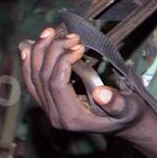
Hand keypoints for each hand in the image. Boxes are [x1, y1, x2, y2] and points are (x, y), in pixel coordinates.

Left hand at [19, 27, 145, 135]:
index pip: (57, 85)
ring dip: (39, 52)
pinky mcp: (48, 102)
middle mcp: (56, 116)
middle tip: (72, 36)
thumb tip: (101, 93)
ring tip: (50, 33)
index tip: (79, 46)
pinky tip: (27, 48)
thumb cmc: (128, 114)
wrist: (124, 124)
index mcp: (73, 118)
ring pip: (33, 78)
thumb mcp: (129, 109)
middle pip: (42, 78)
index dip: (63, 61)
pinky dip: (29, 63)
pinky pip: (32, 82)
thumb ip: (117, 103)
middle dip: (54, 52)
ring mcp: (49, 109)